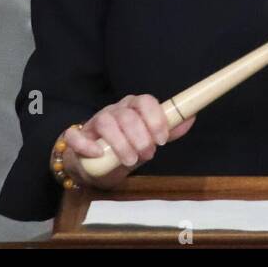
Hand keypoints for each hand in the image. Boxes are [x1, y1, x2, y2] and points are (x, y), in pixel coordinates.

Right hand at [58, 94, 196, 189]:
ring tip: (130, 160)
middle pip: (127, 115)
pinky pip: (76, 135)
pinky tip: (99, 154)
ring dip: (120, 142)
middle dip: (140, 136)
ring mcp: (94, 122)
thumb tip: (191, 117)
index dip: (155, 119)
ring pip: (105, 122)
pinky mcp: (77, 136)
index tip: (161, 139)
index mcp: (133, 108)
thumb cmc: (127, 147)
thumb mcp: (150, 140)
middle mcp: (115, 111)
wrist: (96, 165)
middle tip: (148, 155)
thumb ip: (168, 130)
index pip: (145, 101)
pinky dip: (87, 145)